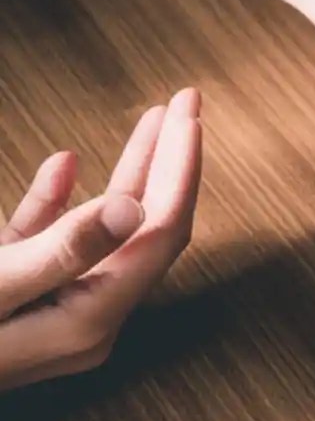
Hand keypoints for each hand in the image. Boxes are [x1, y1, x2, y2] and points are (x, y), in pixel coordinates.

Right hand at [0, 89, 201, 390]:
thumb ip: (60, 250)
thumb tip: (132, 207)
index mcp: (91, 321)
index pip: (161, 232)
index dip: (181, 166)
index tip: (190, 111)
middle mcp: (85, 320)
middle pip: (146, 228)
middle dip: (170, 160)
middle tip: (187, 99)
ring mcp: (51, 311)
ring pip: (105, 230)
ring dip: (130, 171)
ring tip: (152, 117)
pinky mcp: (11, 300)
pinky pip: (49, 245)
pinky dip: (59, 202)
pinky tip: (65, 162)